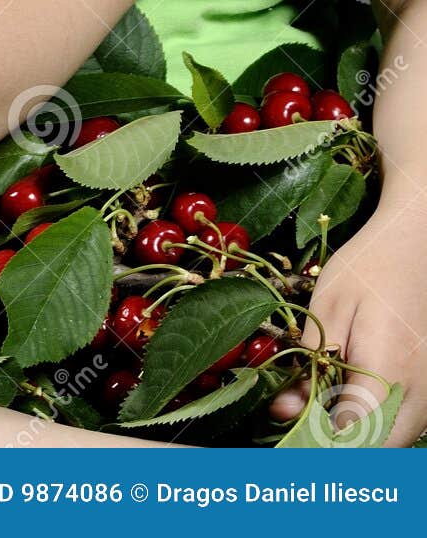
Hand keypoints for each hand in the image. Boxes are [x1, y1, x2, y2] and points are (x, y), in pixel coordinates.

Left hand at [268, 203, 426, 446]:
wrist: (416, 243)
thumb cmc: (370, 266)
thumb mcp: (329, 306)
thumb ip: (309, 363)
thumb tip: (282, 412)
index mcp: (388, 373)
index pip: (350, 441)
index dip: (311, 445)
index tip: (282, 430)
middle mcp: (419, 396)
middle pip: (376, 452)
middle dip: (332, 449)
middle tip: (296, 422)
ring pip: (392, 443)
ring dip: (354, 439)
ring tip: (316, 408)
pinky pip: (403, 425)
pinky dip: (374, 424)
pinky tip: (345, 400)